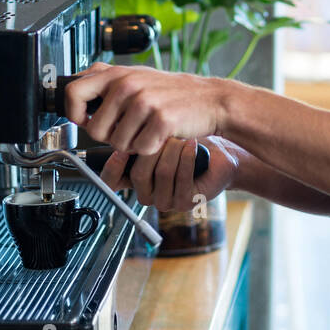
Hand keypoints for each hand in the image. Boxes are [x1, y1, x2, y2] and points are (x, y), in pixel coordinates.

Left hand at [63, 62, 226, 156]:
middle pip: (93, 129)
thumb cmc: (172, 93)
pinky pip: (140, 149)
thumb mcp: (135, 76)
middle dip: (109, 137)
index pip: (73, 92)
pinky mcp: (161, 119)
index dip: (75, 114)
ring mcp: (144, 101)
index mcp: (116, 73)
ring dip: (131, 144)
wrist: (210, 100)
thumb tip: (73, 92)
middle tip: (128, 129)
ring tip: (147, 130)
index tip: (86, 120)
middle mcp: (127, 84)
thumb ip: (105, 81)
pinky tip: (159, 135)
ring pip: (117, 143)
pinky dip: (150, 149)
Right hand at [98, 135, 241, 210]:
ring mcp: (166, 201)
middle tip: (161, 130)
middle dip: (152, 148)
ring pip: (162, 174)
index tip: (121, 146)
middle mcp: (148, 194)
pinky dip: (187, 157)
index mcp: (135, 181)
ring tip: (180, 135)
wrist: (218, 156)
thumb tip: (116, 127)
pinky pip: (182, 178)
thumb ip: (135, 137)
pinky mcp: (186, 202)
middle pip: (139, 175)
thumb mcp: (157, 136)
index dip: (113, 166)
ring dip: (172, 151)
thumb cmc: (187, 144)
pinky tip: (192, 144)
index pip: (111, 182)